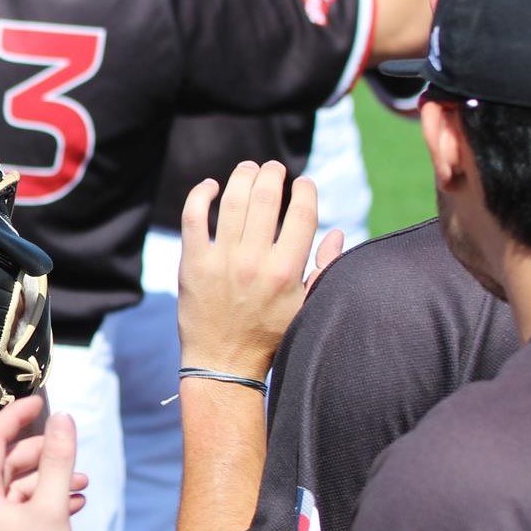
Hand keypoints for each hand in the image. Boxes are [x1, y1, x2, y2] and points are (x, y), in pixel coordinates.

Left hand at [0, 397, 86, 530]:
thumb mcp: (52, 508)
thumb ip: (58, 460)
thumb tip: (63, 418)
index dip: (15, 415)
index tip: (39, 401)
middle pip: (2, 465)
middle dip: (40, 455)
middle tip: (70, 451)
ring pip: (12, 490)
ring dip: (46, 482)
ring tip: (82, 483)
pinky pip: (13, 512)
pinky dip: (39, 504)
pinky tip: (71, 504)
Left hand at [178, 162, 340, 377]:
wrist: (223, 362)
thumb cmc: (269, 335)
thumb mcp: (306, 307)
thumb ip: (324, 269)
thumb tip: (338, 233)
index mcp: (287, 271)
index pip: (302, 214)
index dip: (305, 190)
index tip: (303, 183)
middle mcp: (254, 261)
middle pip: (265, 199)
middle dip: (272, 175)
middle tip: (274, 169)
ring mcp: (220, 260)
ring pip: (232, 201)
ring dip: (242, 177)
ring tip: (248, 169)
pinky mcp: (192, 262)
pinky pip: (193, 217)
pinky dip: (201, 195)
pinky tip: (212, 187)